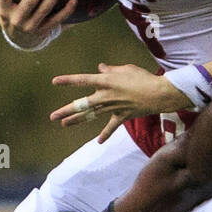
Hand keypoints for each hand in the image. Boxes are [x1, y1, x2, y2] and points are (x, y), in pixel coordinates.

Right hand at [0, 0, 78, 48]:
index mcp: (4, 10)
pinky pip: (57, 20)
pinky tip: (74, 1)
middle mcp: (17, 19)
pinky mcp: (44, 30)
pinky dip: (66, 11)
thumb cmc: (11, 12)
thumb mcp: (3, 1)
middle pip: (28, 3)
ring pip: (44, 11)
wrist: (20, 40)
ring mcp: (32, 26)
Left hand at [50, 64, 184, 141]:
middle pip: (82, 105)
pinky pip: (111, 127)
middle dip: (66, 111)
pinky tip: (99, 142)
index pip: (82, 80)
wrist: (159, 94)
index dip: (68, 81)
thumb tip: (100, 69)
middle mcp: (106, 96)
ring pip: (91, 116)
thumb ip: (111, 70)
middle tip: (53, 116)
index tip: (55, 82)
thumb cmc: (143, 78)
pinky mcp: (122, 116)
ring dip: (77, 120)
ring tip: (64, 124)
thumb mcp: (126, 69)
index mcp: (106, 81)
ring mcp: (113, 108)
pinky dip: (105, 134)